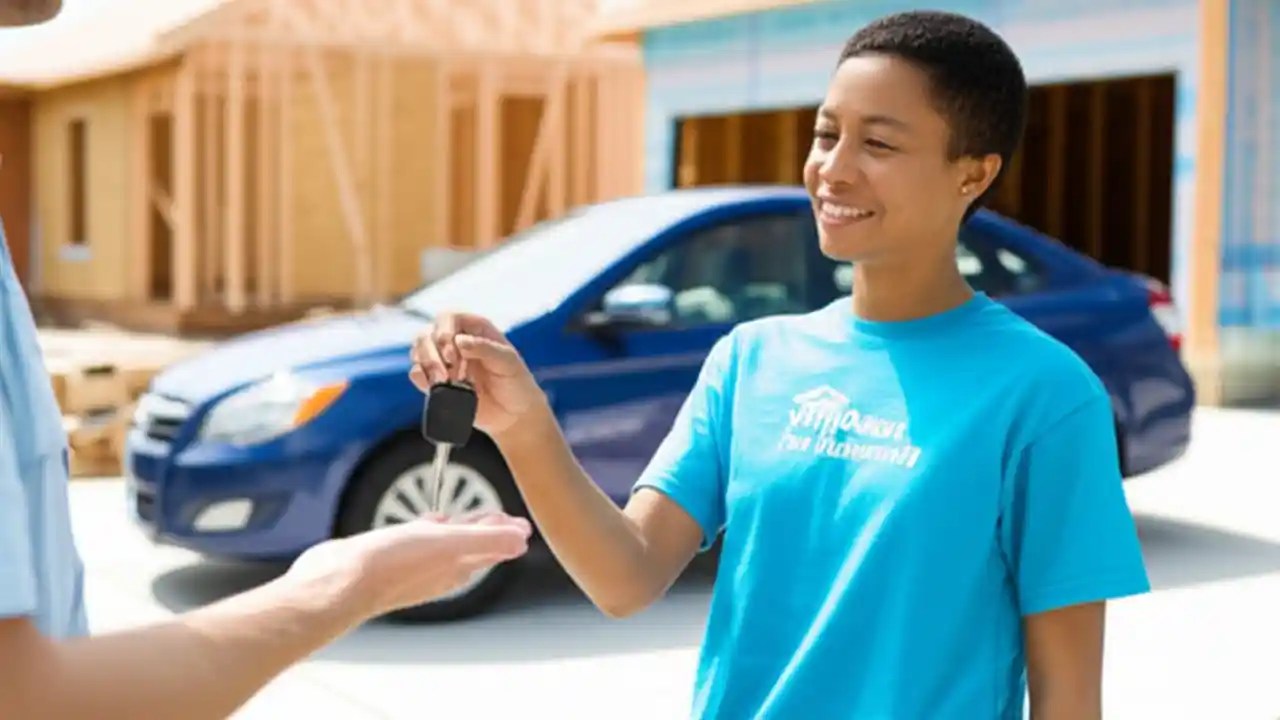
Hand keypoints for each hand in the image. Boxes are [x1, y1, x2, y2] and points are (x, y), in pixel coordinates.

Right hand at [285, 512, 531, 620]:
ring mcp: (411, 565)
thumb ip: (486, 541)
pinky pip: (416, 541)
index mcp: (456, 566)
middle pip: (471, 546)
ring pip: (444, 544)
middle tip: (501, 517)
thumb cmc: (391, 566)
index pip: (490, 547)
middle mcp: (437, 569)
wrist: (337, 582)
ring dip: (457, 530)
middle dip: (486, 530)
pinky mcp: (387, 558)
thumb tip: (522, 541)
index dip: (505, 532)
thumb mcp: (448, 545)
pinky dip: (427, 530)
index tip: (519, 522)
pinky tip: (425, 523)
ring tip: (467, 518)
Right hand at [409, 311, 544, 436]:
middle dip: (433, 354)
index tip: (452, 354)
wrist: (514, 415)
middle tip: (448, 374)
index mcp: (474, 329)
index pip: (448, 318)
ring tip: (444, 383)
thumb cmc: (516, 383)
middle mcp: (456, 340)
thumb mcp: (509, 363)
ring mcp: (444, 361)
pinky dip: (421, 378)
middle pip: (427, 334)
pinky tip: (437, 388)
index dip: (444, 332)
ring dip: (427, 366)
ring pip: (418, 351)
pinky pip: (417, 373)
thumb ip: (486, 348)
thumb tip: (460, 341)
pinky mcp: (437, 381)